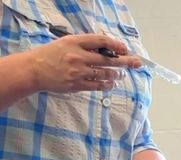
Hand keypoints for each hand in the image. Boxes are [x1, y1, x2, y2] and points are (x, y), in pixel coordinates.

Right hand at [22, 33, 140, 94]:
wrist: (34, 70)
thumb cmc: (51, 55)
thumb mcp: (66, 43)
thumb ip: (85, 45)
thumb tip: (107, 48)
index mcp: (75, 42)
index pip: (101, 41)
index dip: (116, 44)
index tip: (125, 48)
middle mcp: (78, 56)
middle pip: (108, 59)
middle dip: (125, 61)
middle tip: (136, 63)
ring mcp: (78, 72)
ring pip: (106, 74)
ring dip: (117, 74)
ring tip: (121, 74)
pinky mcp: (77, 85)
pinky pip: (98, 86)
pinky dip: (108, 85)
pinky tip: (112, 84)